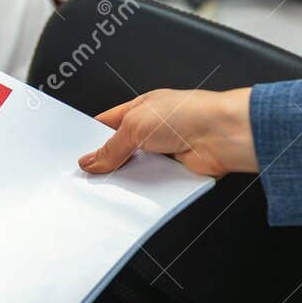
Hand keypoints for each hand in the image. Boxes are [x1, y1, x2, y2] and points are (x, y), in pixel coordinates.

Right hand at [79, 88, 256, 177]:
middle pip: (123, 149)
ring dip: (128, 178)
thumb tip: (91, 161)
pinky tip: (136, 194)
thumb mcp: (136, 126)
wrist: (223, 134)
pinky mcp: (177, 171)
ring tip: (110, 187)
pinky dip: (146, 189)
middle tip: (91, 176)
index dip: (92, 138)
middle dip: (108, 162)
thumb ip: (112, 147)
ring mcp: (166, 150)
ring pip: (137, 169)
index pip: (109, 123)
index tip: (78, 155)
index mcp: (141, 108)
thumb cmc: (189, 114)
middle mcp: (154, 128)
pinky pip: (154, 183)